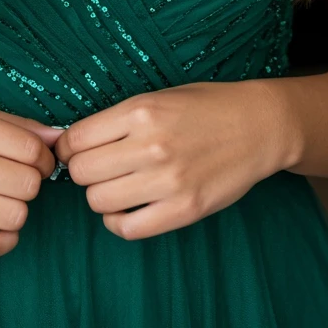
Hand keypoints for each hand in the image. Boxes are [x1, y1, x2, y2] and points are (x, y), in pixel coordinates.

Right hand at [0, 104, 60, 258]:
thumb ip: (17, 126)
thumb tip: (59, 139)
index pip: (30, 149)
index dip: (45, 158)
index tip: (38, 162)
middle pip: (27, 184)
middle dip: (31, 184)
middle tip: (17, 181)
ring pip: (14, 215)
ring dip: (17, 210)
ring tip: (3, 200)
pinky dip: (4, 241)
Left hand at [54, 81, 298, 239]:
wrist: (259, 125)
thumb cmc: (205, 107)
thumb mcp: (158, 97)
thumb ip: (117, 120)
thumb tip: (70, 142)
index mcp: (140, 111)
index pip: (76, 139)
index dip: (68, 148)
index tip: (75, 151)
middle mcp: (150, 145)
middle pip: (82, 172)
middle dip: (83, 172)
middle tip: (99, 168)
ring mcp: (168, 180)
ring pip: (99, 201)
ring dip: (101, 196)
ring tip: (117, 186)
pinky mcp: (184, 209)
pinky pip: (129, 229)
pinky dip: (119, 222)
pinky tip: (127, 209)